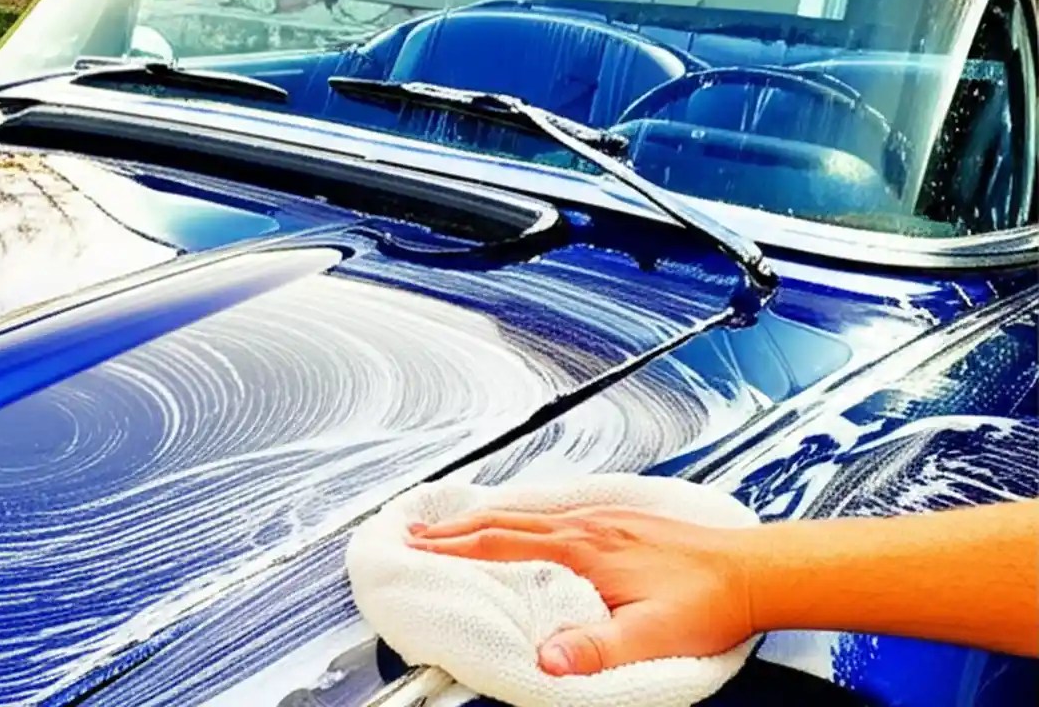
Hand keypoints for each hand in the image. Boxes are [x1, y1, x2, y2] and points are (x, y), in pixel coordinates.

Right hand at [406, 507, 753, 675]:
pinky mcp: (618, 522)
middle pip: (505, 520)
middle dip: (454, 527)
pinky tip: (520, 520)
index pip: (504, 544)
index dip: (455, 547)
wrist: (755, 572)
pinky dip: (519, 514)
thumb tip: (548, 659)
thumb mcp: (653, 636)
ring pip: (527, 511)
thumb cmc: (710, 600)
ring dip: (483, 517)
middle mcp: (588, 525)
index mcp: (586, 549)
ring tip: (452, 523)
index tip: (419, 548)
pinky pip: (552, 511)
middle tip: (416, 532)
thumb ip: (598, 648)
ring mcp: (602, 519)